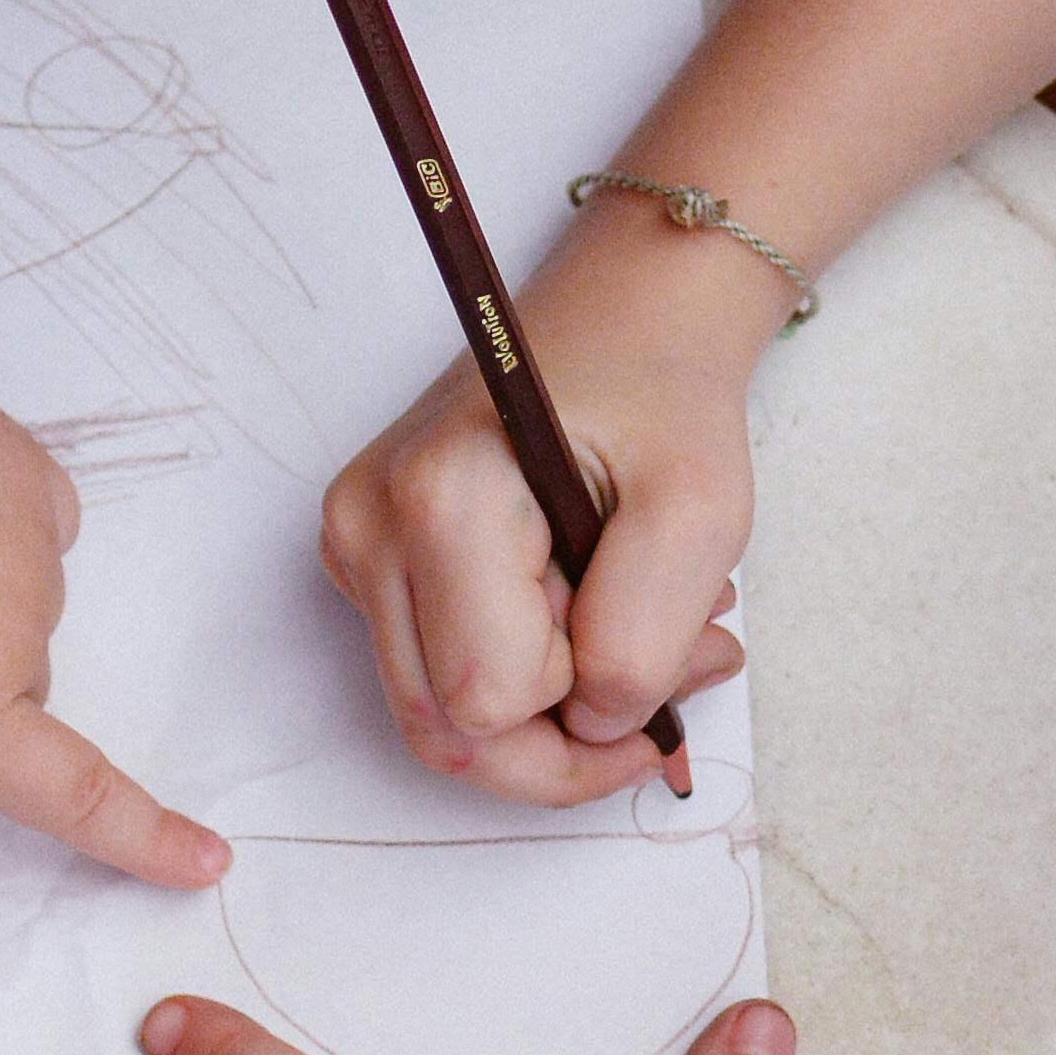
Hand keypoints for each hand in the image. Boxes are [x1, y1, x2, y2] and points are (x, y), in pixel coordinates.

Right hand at [322, 226, 762, 794]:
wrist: (626, 317)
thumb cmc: (661, 395)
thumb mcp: (701, 515)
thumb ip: (642, 644)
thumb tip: (592, 727)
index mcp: (438, 500)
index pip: (488, 701)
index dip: (588, 707)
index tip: (678, 640)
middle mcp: (368, 527)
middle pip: (445, 734)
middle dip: (568, 737)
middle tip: (674, 673)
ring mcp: (355, 545)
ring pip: (438, 721)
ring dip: (552, 712)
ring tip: (644, 632)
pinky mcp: (369, 559)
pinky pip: (437, 675)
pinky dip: (524, 677)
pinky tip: (589, 610)